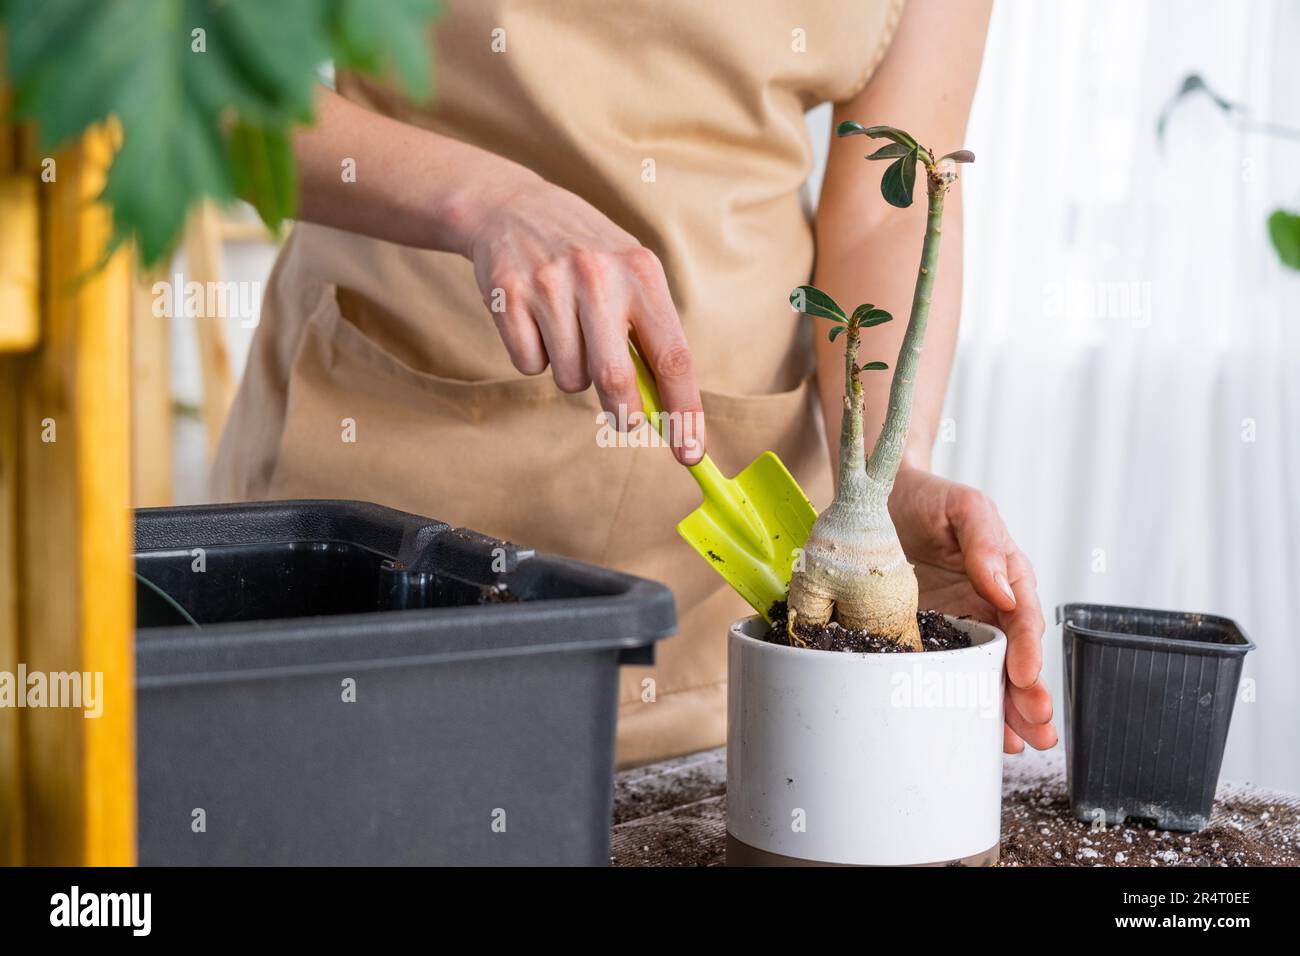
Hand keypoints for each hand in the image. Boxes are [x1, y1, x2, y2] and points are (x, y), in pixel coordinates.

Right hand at [461, 169, 704, 463]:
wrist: (513, 208)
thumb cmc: (586, 256)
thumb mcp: (629, 276)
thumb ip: (649, 336)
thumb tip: (665, 410)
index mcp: (642, 274)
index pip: (673, 356)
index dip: (685, 410)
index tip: (691, 451)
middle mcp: (598, 276)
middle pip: (616, 377)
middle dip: (624, 414)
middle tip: (625, 423)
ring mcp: (550, 285)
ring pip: (570, 377)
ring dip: (572, 373)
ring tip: (567, 332)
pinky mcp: (509, 296)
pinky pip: (530, 365)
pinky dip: (536, 357)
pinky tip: (535, 322)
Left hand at [889, 465, 1056, 752]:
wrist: (880, 497)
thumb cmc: (929, 498)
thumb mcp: (963, 507)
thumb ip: (985, 541)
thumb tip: (1002, 589)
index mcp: (1007, 577)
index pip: (1022, 618)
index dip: (1026, 649)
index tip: (1024, 676)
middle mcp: (989, 608)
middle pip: (1014, 657)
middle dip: (1029, 695)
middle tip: (1039, 728)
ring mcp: (959, 626)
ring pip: (988, 675)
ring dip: (1004, 711)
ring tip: (1019, 744)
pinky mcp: (928, 637)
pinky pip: (947, 673)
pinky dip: (962, 703)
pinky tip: (975, 732)